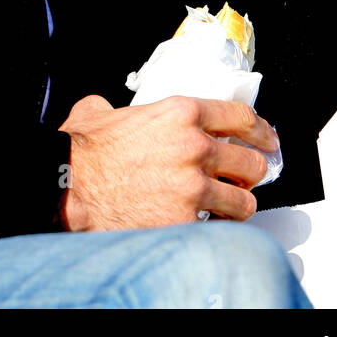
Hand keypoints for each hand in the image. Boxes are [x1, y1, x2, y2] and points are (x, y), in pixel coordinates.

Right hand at [58, 93, 279, 230]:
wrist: (69, 187)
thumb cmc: (84, 152)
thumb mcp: (101, 111)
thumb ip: (117, 107)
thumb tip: (109, 110)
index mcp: (181, 113)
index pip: (241, 118)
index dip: (261, 130)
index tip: (267, 139)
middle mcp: (194, 147)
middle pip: (251, 162)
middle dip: (253, 172)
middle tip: (247, 177)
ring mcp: (193, 187)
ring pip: (243, 201)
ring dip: (238, 205)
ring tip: (229, 207)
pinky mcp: (185, 222)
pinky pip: (218, 229)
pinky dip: (215, 229)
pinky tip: (204, 226)